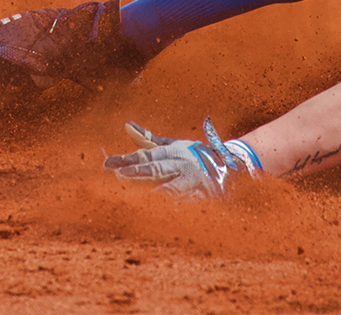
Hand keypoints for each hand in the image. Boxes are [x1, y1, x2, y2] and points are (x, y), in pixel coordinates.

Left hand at [104, 118, 261, 200]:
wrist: (233, 166)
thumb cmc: (194, 155)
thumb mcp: (173, 145)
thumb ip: (149, 139)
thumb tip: (126, 124)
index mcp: (173, 152)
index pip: (146, 155)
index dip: (127, 159)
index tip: (107, 165)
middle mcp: (182, 165)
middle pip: (157, 169)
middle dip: (138, 173)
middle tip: (119, 176)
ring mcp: (195, 181)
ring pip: (174, 188)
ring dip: (158, 193)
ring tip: (142, 199)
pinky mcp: (207, 197)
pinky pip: (192, 204)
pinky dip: (181, 209)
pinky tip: (168, 215)